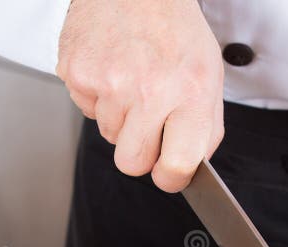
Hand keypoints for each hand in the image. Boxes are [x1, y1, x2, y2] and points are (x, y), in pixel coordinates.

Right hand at [56, 0, 223, 191]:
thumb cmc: (173, 28)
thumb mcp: (208, 74)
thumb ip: (205, 126)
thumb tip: (189, 166)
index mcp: (190, 92)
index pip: (177, 165)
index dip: (171, 177)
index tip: (169, 171)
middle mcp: (150, 90)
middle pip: (131, 163)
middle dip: (138, 151)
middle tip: (145, 122)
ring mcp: (110, 82)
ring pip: (108, 134)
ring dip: (119, 115)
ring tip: (130, 78)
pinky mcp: (79, 73)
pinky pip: (86, 109)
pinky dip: (97, 94)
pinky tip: (111, 67)